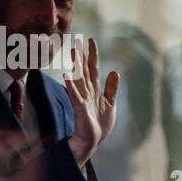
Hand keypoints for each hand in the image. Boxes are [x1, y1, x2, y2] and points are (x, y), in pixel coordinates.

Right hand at [64, 37, 120, 167]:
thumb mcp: (110, 104)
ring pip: (79, 79)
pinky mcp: (80, 108)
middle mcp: (87, 91)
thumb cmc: (99, 124)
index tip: (91, 40)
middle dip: (82, 55)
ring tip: (73, 52)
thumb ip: (111, 88)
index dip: (93, 54)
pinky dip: (71, 86)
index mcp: (95, 89)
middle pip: (84, 70)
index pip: (93, 68)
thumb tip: (115, 71)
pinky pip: (75, 95)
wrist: (92, 141)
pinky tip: (67, 75)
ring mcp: (82, 99)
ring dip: (76, 65)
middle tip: (77, 39)